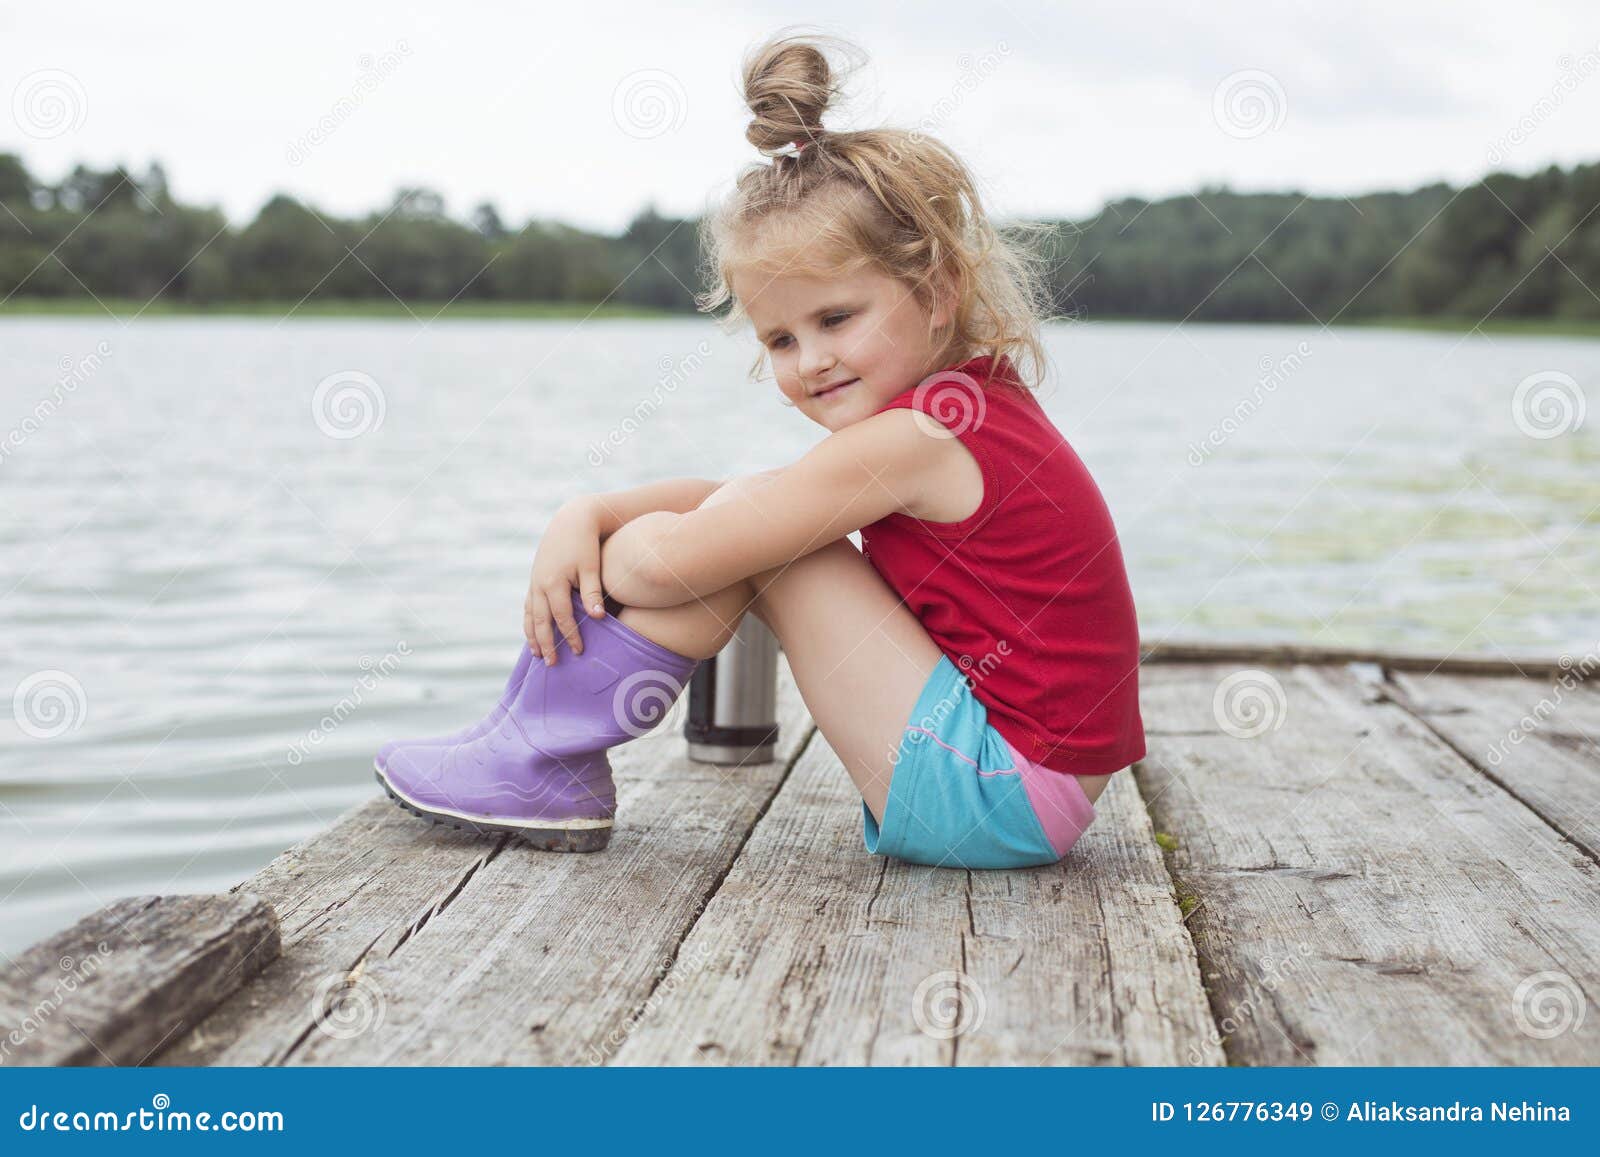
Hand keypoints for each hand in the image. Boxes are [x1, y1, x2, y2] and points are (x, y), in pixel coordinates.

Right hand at [524, 498, 606, 664]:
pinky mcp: (535, 578)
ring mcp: (534, 581)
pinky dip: (530, 621)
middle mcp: (539, 584)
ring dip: (533, 636)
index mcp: (553, 582)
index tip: (579, 652)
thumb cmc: (586, 544)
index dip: (570, 635)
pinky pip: (529, 605)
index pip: (562, 617)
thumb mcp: (591, 567)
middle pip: (541, 621)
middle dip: (546, 643)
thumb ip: (593, 593)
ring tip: (537, 655)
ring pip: (530, 615)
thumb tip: (598, 618)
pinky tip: (533, 632)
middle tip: (552, 664)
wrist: (572, 520)